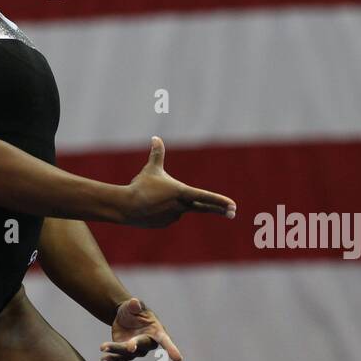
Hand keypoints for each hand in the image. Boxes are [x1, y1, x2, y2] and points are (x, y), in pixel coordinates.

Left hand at [100, 297, 181, 360]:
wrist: (124, 316)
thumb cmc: (133, 309)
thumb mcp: (133, 305)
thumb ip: (134, 304)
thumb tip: (134, 302)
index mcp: (156, 330)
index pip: (165, 340)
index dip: (171, 349)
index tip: (179, 359)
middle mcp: (148, 343)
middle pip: (142, 346)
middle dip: (135, 346)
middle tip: (129, 346)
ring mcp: (137, 350)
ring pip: (127, 353)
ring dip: (116, 350)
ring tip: (103, 346)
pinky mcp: (126, 353)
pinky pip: (119, 359)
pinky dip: (111, 359)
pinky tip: (103, 358)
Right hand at [121, 136, 235, 227]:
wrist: (127, 207)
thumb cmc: (141, 185)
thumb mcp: (151, 169)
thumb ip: (157, 154)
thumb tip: (156, 138)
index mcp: (181, 192)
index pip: (205, 197)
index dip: (220, 201)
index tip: (233, 205)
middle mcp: (181, 206)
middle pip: (203, 207)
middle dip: (219, 209)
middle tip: (234, 213)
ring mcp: (174, 216)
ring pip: (177, 207)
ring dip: (168, 202)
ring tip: (151, 199)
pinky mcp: (166, 223)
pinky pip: (168, 214)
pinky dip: (162, 210)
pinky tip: (149, 207)